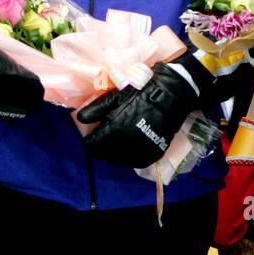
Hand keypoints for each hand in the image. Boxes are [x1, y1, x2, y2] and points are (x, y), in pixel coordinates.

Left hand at [77, 61, 207, 167]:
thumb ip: (97, 109)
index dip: (89, 140)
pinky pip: (134, 161)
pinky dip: (128, 157)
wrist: (172, 97)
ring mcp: (140, 151)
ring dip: (113, 154)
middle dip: (100, 147)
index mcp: (115, 129)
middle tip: (101, 140)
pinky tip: (128, 149)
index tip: (90, 136)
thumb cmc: (142, 93)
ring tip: (113, 144)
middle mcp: (126, 144)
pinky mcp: (152, 154)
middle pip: (104, 154)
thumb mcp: (117, 96)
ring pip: (118, 160)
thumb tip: (81, 118)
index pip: (93, 144)